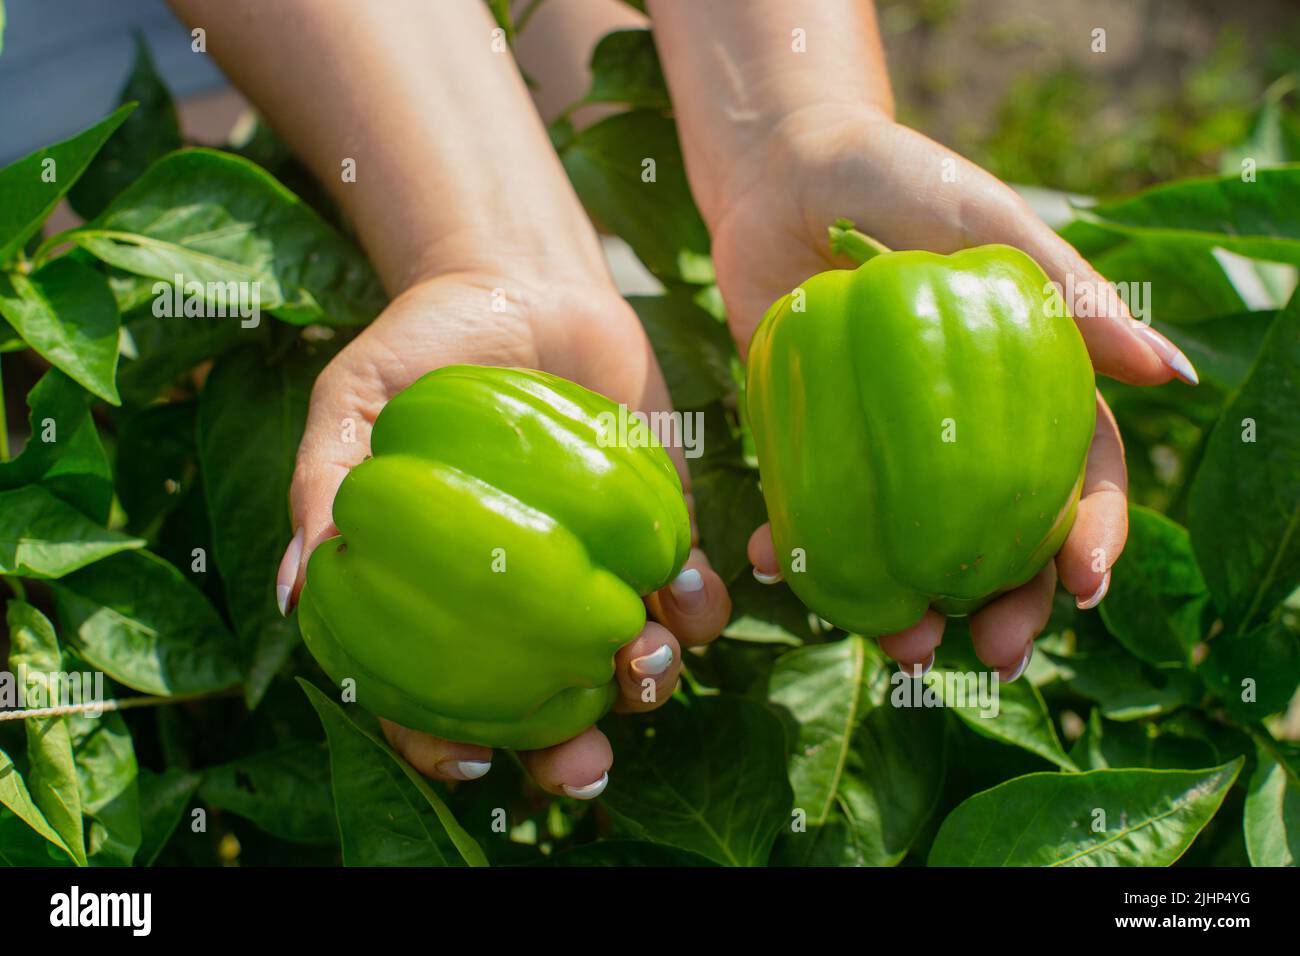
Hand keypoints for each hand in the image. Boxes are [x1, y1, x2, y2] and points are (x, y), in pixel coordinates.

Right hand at [277, 267, 730, 795]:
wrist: (521, 282)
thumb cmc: (423, 345)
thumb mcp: (353, 399)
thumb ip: (324, 484)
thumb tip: (295, 591)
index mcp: (445, 594)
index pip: (435, 701)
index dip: (448, 750)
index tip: (475, 765)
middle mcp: (525, 602)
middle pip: (547, 712)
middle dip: (571, 756)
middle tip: (584, 759)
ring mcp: (596, 573)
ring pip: (630, 667)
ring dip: (646, 682)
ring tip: (641, 651)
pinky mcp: (661, 532)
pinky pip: (691, 596)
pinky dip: (699, 606)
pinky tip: (687, 582)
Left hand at [708, 105, 1196, 678]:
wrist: (777, 176)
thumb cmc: (893, 176)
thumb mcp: (980, 219)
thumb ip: (1066, 290)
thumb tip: (1164, 370)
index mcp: (1026, 383)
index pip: (1078, 472)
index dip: (1092, 533)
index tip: (1084, 586)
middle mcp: (962, 429)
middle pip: (1002, 534)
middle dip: (1011, 602)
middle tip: (995, 653)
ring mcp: (887, 448)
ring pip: (912, 548)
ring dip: (912, 607)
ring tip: (901, 650)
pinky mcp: (816, 448)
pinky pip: (816, 515)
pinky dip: (801, 551)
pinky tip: (780, 566)